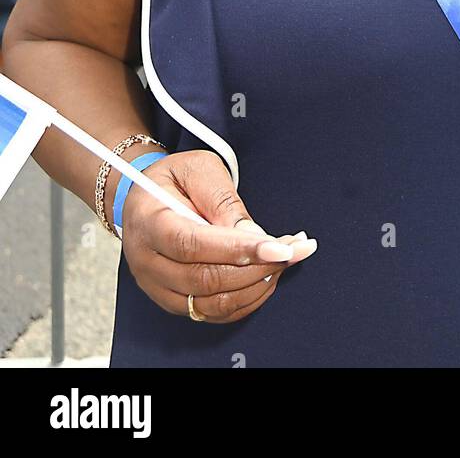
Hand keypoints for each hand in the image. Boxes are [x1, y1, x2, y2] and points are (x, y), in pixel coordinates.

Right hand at [120, 149, 316, 322]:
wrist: (143, 198)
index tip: (279, 248)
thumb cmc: (172, 179)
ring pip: (212, 303)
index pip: (193, 244)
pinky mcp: (172, 301)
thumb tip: (252, 236)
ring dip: (256, 286)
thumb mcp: (198, 169)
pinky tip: (266, 277)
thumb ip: (222, 200)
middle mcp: (147, 262)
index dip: (238, 250)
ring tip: (284, 260)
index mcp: (149, 222)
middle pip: (205, 279)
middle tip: (293, 250)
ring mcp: (157, 287)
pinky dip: (245, 300)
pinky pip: (212, 313)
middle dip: (257, 268)